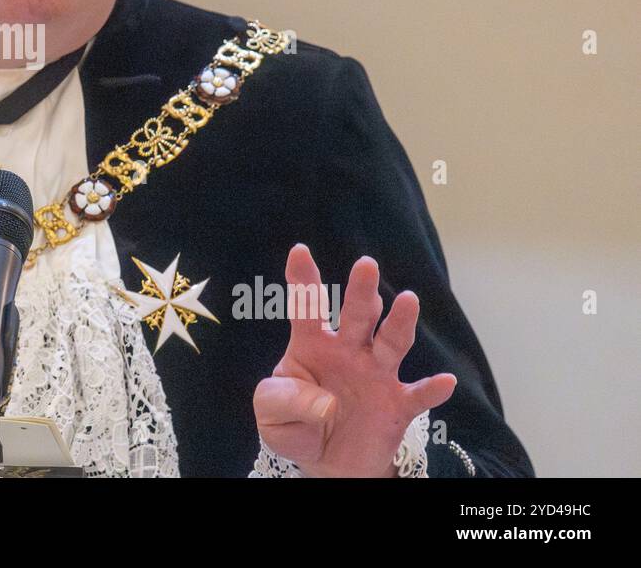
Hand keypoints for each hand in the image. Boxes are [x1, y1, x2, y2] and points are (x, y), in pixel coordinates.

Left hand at [252, 243, 456, 476]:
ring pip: (391, 342)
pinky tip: (444, 382)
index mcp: (312, 344)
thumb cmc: (296, 424)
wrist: (326, 463)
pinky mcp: (397, 405)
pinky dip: (431, 389)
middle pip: (357, 315)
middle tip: (365, 265)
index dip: (303, 280)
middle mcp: (348, 351)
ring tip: (408, 300)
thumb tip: (324, 402)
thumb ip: (284, 401)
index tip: (299, 252)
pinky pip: (417, 395)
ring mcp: (376, 375)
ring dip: (400, 322)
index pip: (306, 307)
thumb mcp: (271, 414)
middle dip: (361, 291)